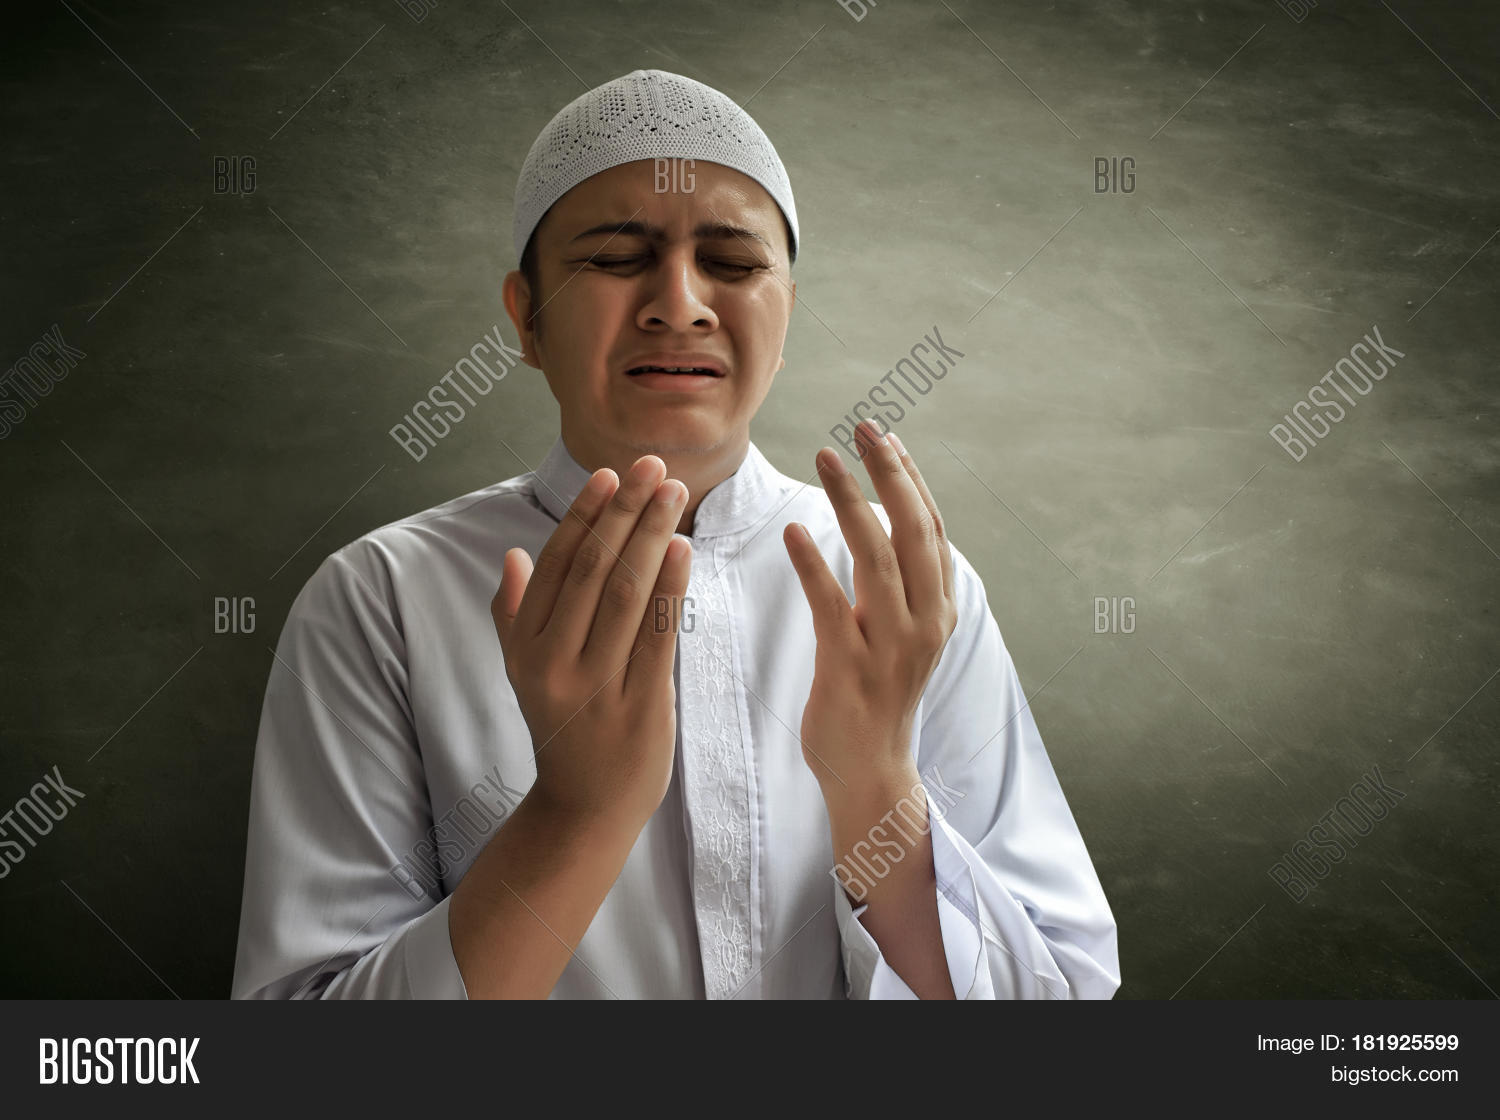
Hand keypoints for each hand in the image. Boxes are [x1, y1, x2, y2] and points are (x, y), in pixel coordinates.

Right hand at [492, 457, 691, 829]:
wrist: (584, 807)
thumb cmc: (562, 727)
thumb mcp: (522, 672)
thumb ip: (512, 614)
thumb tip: (513, 555)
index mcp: (525, 647)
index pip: (555, 564)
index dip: (584, 514)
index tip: (609, 474)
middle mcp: (553, 662)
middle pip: (591, 569)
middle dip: (625, 511)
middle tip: (652, 468)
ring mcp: (595, 685)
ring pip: (624, 594)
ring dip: (651, 536)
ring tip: (673, 493)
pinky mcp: (639, 705)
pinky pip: (657, 635)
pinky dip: (671, 587)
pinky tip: (683, 548)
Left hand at [782, 420, 956, 804]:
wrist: (870, 770)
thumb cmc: (878, 693)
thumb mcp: (904, 633)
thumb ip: (902, 583)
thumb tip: (888, 519)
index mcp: (940, 608)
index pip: (932, 528)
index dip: (912, 478)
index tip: (886, 437)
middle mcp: (925, 622)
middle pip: (912, 531)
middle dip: (889, 473)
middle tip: (862, 427)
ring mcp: (891, 647)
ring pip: (876, 559)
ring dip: (849, 502)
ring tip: (825, 458)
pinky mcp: (850, 669)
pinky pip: (832, 606)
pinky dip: (814, 564)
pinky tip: (793, 531)